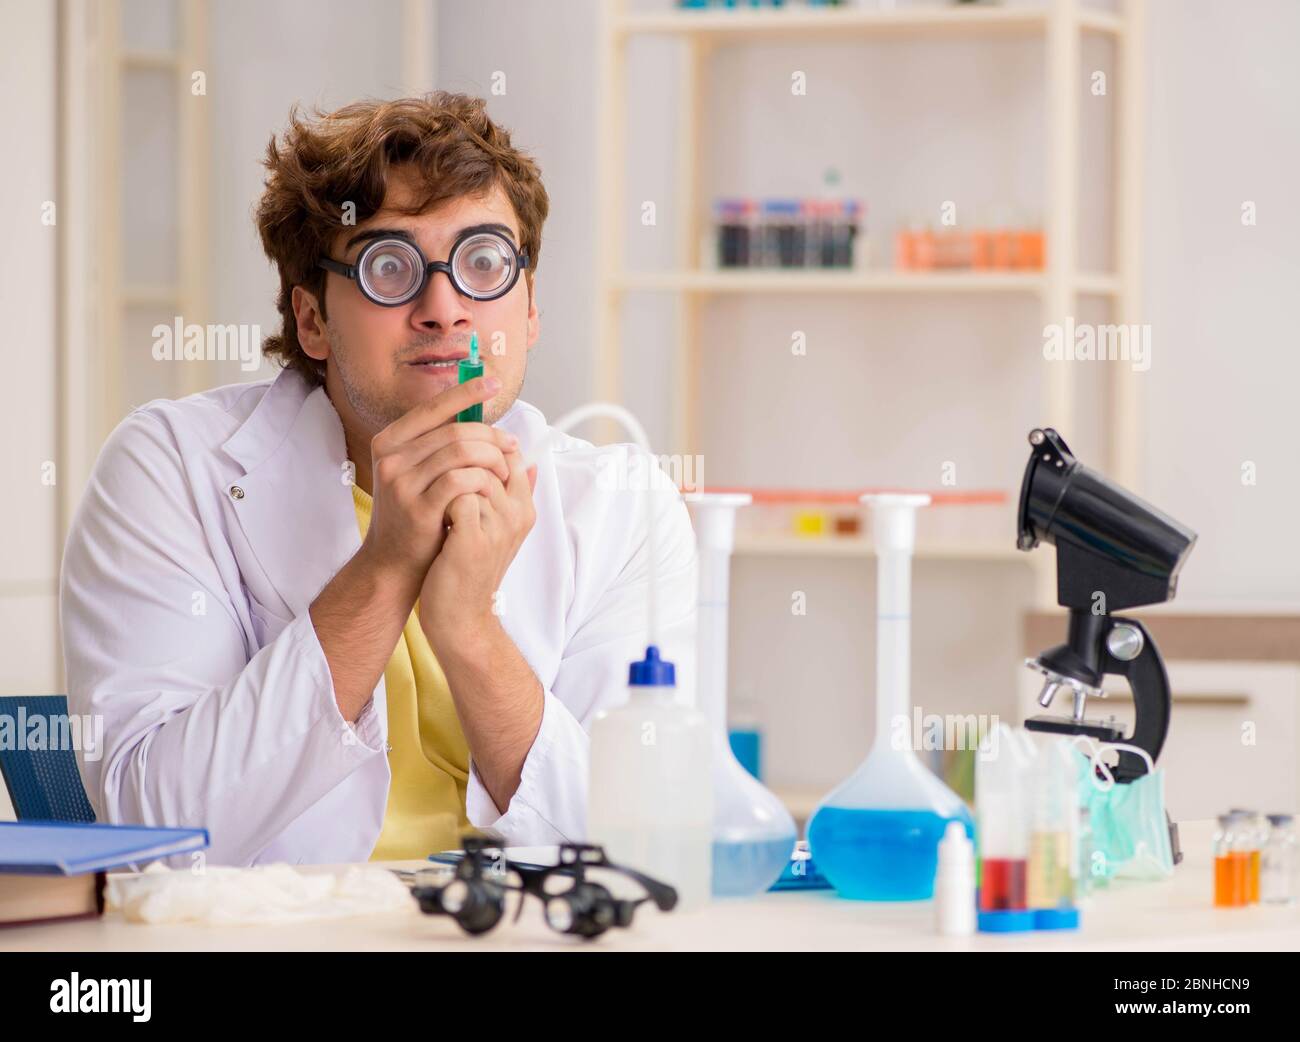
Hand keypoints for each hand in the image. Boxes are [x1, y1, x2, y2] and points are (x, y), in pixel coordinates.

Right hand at [359, 375, 518, 586]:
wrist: (393, 562)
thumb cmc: (415, 514)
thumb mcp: (420, 474)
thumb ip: (446, 447)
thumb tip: (485, 420)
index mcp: (391, 441)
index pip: (434, 407)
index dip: (465, 392)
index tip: (493, 382)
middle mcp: (391, 457)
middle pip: (455, 429)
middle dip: (492, 435)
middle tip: (512, 446)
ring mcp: (401, 482)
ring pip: (462, 451)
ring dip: (493, 458)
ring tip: (505, 470)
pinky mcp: (418, 507)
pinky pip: (461, 480)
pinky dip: (484, 480)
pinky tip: (493, 488)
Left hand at [418, 440, 536, 655]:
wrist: (459, 617)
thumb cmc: (468, 570)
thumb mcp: (495, 531)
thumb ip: (507, 495)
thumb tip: (524, 460)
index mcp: (523, 509)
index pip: (510, 454)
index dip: (481, 450)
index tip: (455, 465)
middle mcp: (516, 515)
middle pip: (491, 458)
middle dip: (460, 465)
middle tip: (440, 487)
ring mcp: (497, 526)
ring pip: (472, 473)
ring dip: (447, 482)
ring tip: (437, 505)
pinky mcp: (474, 538)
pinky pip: (457, 494)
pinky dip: (440, 499)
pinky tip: (433, 518)